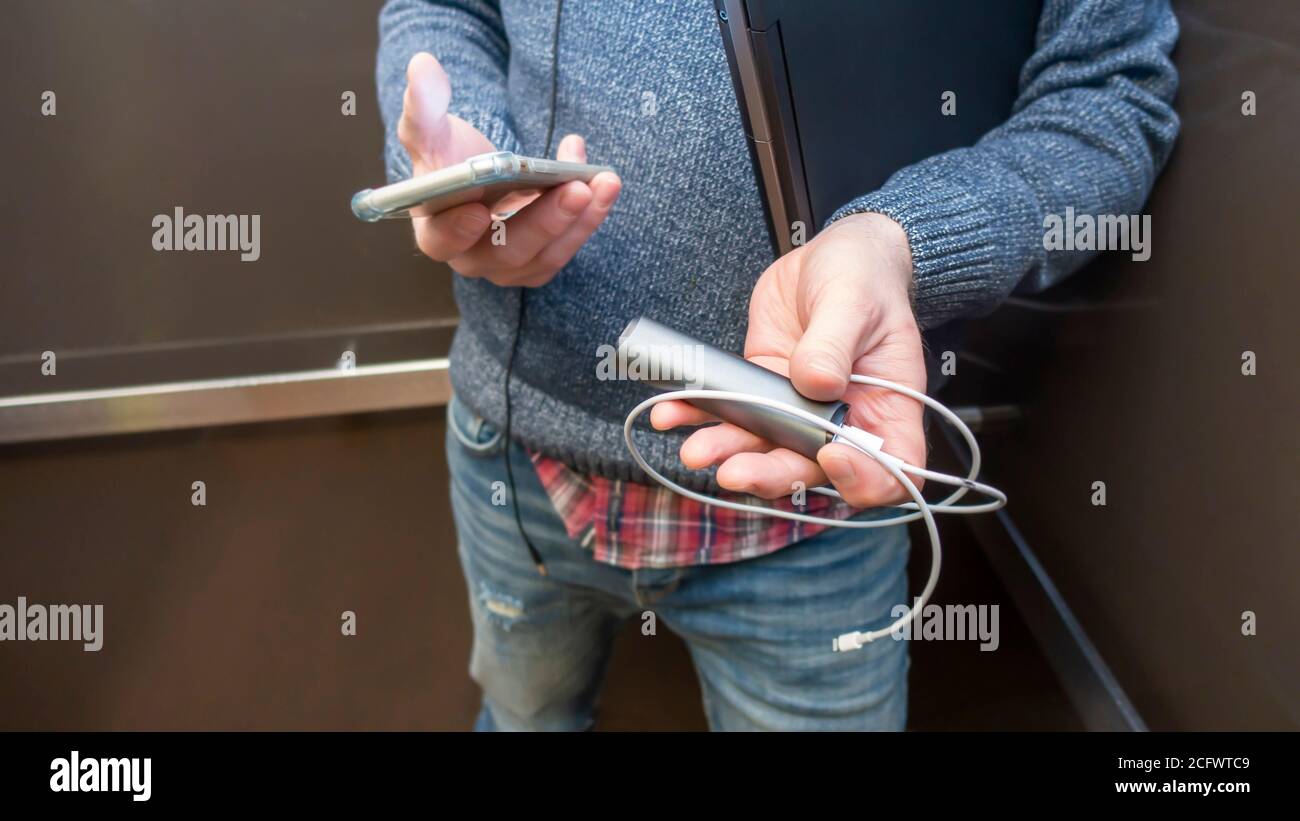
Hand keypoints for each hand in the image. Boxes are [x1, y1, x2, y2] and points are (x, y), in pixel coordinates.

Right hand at [397, 52, 621, 286]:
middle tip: (576, 188)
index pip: (441, 241)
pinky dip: (590, 216)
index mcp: (434, 232)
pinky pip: (568, 245)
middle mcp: (472, 257)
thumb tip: (422, 66)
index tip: (479, 210)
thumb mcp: (431, 128)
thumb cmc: (448, 155)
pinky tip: (603, 181)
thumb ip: (423, 104)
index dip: (457, 230)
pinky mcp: (541, 259)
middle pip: (507, 251)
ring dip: (581, 219)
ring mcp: (510, 265)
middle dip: (546, 221)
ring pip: (547, 254)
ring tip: (604, 181)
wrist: (480, 171)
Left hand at [651, 213, 927, 506]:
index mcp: (887, 410)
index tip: (831, 455)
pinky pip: (730, 414)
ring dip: (728, 453)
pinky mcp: (760, 393)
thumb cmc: (863, 278)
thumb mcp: (854, 301)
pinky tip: (672, 412)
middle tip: (734, 472)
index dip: (863, 478)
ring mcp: (797, 412)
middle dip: (771, 474)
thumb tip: (812, 382)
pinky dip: (699, 415)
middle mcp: (843, 423)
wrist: (830, 257)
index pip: (891, 470)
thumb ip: (835, 343)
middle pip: (812, 470)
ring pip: (765, 450)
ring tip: (695, 450)